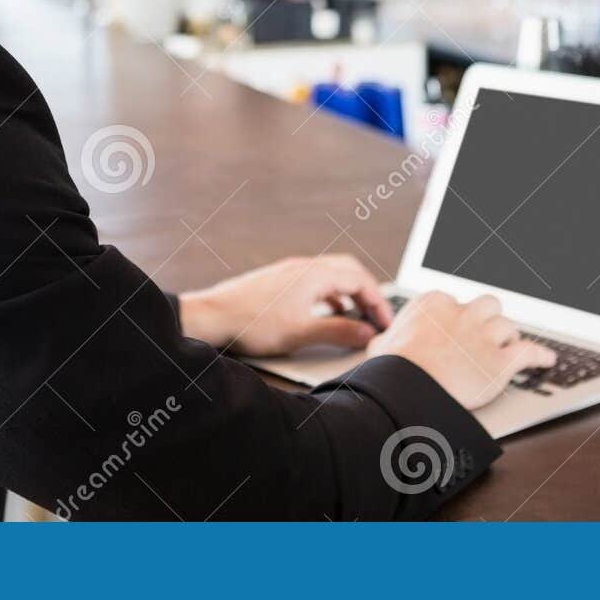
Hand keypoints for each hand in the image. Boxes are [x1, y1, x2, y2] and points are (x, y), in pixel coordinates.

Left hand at [179, 254, 393, 356]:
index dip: (378, 303)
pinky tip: (327, 313)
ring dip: (349, 293)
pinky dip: (331, 294)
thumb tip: (367, 333)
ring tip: (358, 317)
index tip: (386, 324)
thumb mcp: (301, 333)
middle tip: (377, 316)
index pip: (360, 281)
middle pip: (349, 271)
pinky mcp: (280, 279)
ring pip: (332, 274)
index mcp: (314, 275)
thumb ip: (338, 332)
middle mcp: (304, 266)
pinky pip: (316, 280)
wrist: (212, 316)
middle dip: (367, 292)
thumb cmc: (252, 323)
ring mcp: (291, 271)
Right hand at [368, 291, 554, 409]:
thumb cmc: (391, 369)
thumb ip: (387, 339)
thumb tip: (382, 343)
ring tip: (508, 346)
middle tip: (487, 331)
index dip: (458, 318)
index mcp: (434, 304)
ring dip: (508, 338)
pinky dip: (539, 356)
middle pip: (488, 305)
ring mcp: (483, 336)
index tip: (458, 328)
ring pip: (507, 327)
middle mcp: (462, 314)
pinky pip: (529, 352)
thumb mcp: (380, 346)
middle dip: (488, 318)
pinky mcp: (500, 362)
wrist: (409, 387)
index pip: (454, 302)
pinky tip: (546, 359)